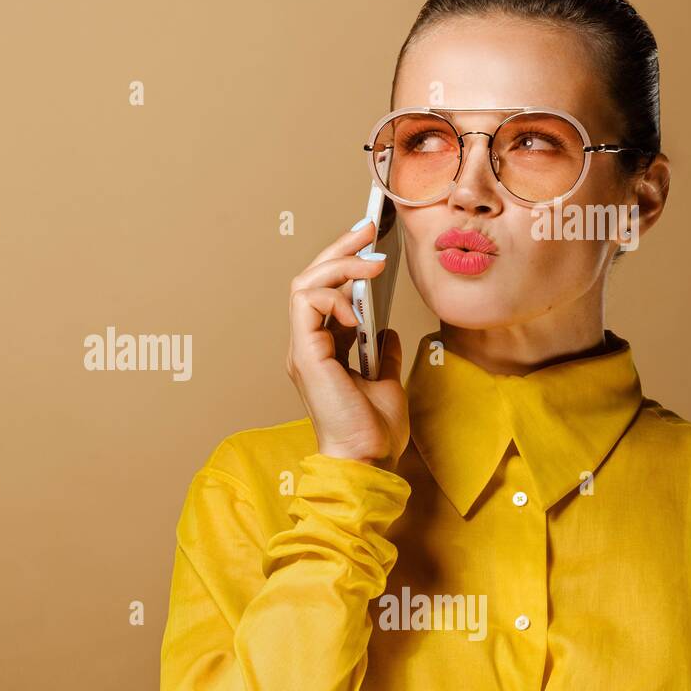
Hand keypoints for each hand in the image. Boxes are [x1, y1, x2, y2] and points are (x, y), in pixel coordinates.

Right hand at [285, 219, 409, 470]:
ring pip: (304, 285)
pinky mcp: (306, 354)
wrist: (367, 461)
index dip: (344, 264)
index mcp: (323, 350)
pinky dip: (332, 296)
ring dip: (338, 265)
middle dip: (339, 249)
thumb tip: (387, 330)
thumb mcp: (387, 382)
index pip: (324, 294)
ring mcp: (304, 349)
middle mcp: (308, 346)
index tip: (370, 242)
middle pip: (310, 280)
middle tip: (367, 229)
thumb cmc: (374, 432)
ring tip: (372, 261)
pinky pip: (308, 304)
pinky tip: (358, 306)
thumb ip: (382, 353)